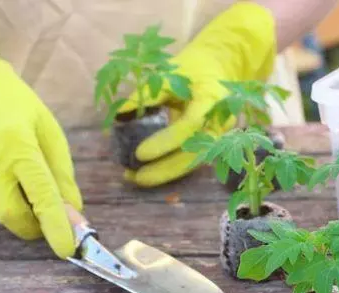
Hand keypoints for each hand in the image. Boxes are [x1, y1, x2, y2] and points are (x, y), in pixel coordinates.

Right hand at [0, 29, 82, 258]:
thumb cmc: (15, 102)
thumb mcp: (48, 131)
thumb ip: (61, 173)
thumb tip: (73, 212)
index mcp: (17, 148)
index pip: (41, 197)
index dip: (56, 226)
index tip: (68, 249)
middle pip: (12, 215)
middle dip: (34, 225)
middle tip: (51, 218)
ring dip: (19, 211)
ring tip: (28, 185)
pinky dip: (2, 198)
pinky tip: (6, 174)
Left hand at [119, 2, 276, 186]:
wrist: (220, 68)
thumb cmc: (193, 68)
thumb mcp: (170, 73)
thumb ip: (148, 93)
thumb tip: (118, 115)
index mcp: (212, 99)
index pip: (190, 125)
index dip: (165, 142)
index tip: (139, 153)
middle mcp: (220, 122)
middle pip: (195, 154)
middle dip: (165, 169)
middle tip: (135, 177)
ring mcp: (219, 136)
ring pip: (193, 162)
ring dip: (165, 173)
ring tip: (136, 178)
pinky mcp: (211, 144)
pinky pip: (191, 160)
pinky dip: (170, 168)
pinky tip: (148, 172)